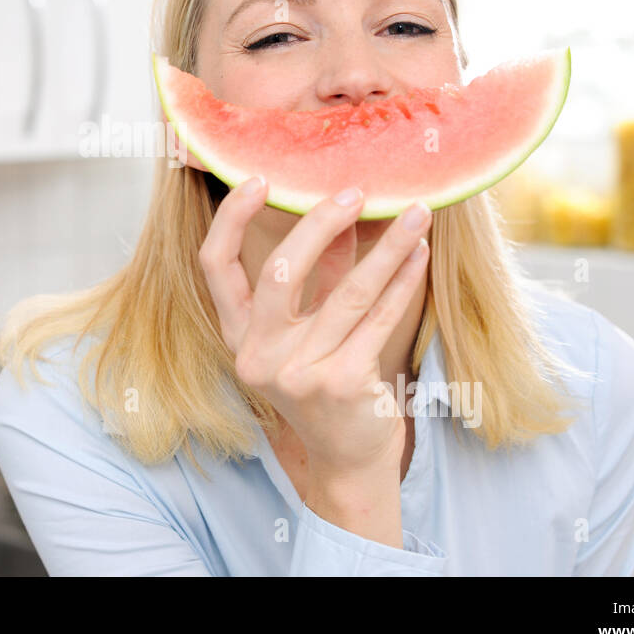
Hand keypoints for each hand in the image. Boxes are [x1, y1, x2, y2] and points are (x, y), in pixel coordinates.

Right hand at [198, 176, 431, 481]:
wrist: (349, 454)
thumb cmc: (327, 377)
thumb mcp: (309, 326)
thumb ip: (319, 273)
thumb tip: (342, 209)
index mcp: (237, 333)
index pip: (214, 266)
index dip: (231, 218)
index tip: (259, 179)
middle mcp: (257, 354)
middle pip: (279, 272)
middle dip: (318, 223)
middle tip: (355, 192)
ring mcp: (296, 373)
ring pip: (345, 293)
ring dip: (386, 248)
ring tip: (415, 215)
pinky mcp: (340, 384)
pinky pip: (377, 320)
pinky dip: (402, 283)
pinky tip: (419, 257)